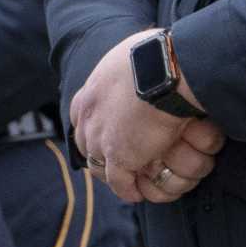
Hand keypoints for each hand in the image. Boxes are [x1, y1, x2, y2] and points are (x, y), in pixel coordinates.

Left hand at [70, 30, 210, 203]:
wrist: (164, 71)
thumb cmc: (157, 56)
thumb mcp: (131, 54)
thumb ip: (128, 64)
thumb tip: (141, 53)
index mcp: (89, 93)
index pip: (81, 118)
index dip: (94, 129)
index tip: (106, 134)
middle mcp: (88, 117)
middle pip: (86, 145)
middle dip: (100, 155)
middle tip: (118, 163)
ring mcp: (101, 139)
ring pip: (100, 166)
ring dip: (116, 175)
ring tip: (129, 180)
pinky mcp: (119, 157)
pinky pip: (119, 182)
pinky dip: (127, 190)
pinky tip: (136, 193)